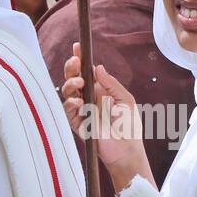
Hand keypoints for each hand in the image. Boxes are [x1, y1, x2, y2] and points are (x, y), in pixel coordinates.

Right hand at [61, 42, 147, 175]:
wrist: (126, 149)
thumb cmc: (129, 126)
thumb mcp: (125, 99)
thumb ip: (111, 84)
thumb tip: (97, 67)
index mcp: (100, 90)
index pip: (86, 71)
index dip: (80, 59)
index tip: (77, 47)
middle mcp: (88, 98)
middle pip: (73, 78)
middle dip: (71, 68)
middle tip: (75, 61)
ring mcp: (81, 110)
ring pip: (67, 91)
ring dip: (70, 83)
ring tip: (80, 82)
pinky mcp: (77, 123)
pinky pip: (68, 110)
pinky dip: (70, 102)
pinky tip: (77, 100)